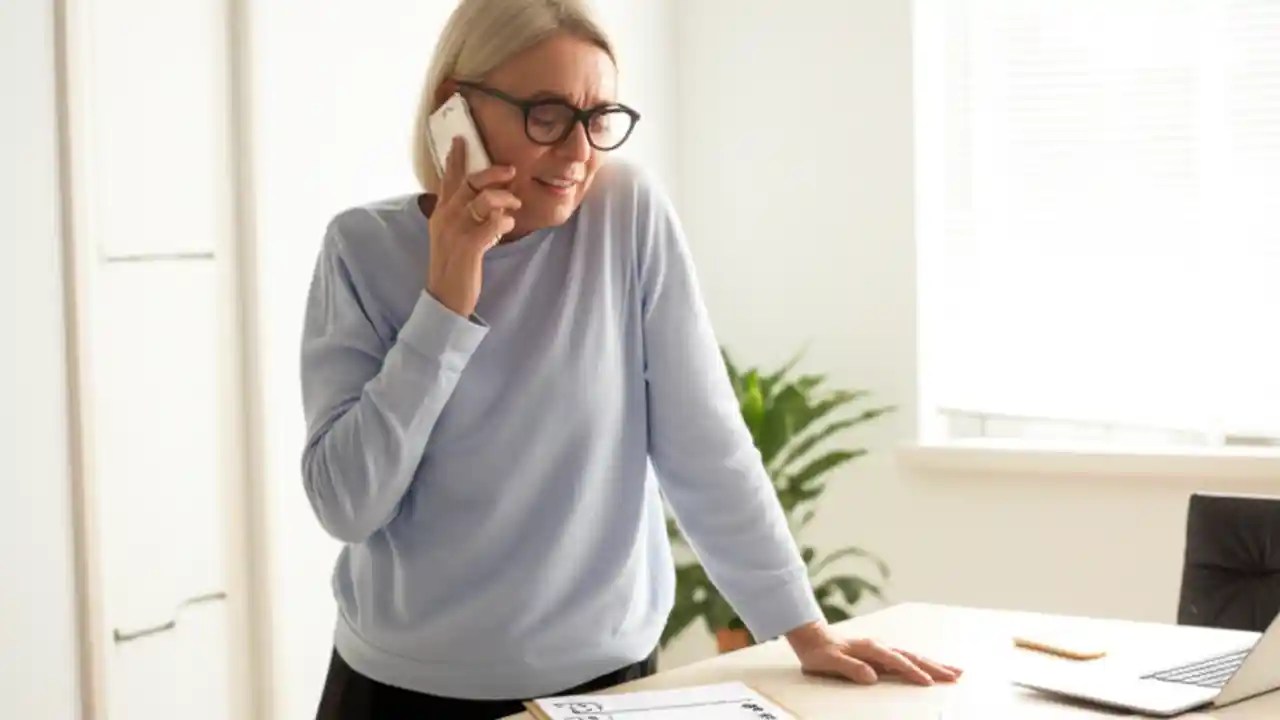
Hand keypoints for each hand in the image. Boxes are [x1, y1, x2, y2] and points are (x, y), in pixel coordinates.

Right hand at [425, 136, 520, 316]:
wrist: (446, 297)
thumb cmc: (456, 266)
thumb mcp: (455, 235)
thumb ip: (466, 216)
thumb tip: (489, 199)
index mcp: (441, 213)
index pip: (448, 179)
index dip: (455, 158)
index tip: (461, 138)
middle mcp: (445, 218)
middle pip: (469, 182)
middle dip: (492, 173)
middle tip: (510, 170)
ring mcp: (455, 232)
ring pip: (483, 200)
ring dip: (503, 199)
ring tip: (514, 206)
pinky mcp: (468, 247)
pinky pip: (491, 224)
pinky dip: (504, 222)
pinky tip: (509, 226)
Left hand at [785, 622, 962, 685]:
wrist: (812, 638)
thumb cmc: (820, 652)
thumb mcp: (830, 661)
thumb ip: (850, 668)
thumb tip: (872, 677)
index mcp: (870, 649)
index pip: (897, 662)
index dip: (913, 673)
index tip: (929, 683)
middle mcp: (880, 647)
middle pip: (913, 657)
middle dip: (935, 667)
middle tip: (957, 675)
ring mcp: (882, 650)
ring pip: (913, 657)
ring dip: (934, 664)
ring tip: (954, 671)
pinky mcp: (881, 654)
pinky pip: (906, 659)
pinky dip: (921, 663)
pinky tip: (930, 667)